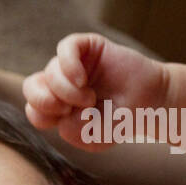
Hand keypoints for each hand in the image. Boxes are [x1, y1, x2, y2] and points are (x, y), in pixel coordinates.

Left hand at [22, 33, 167, 150]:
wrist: (153, 102)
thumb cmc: (124, 119)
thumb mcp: (98, 138)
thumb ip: (77, 133)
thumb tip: (63, 116)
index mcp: (59, 106)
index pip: (33, 109)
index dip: (43, 116)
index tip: (66, 120)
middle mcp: (62, 83)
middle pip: (32, 87)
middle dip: (44, 101)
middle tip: (67, 109)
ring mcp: (74, 64)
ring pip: (50, 71)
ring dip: (66, 91)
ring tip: (90, 99)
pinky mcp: (89, 46)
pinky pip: (66, 48)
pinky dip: (68, 65)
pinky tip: (81, 79)